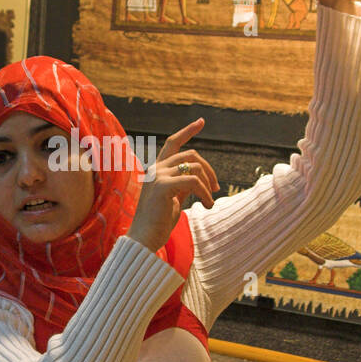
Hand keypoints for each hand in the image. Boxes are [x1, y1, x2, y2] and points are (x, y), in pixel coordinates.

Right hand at [126, 118, 219, 252]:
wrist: (144, 240)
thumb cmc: (158, 223)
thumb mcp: (173, 199)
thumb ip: (182, 184)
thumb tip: (199, 177)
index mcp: (156, 170)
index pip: (173, 143)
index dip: (188, 131)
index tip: (202, 121)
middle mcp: (155, 168)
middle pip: (191, 155)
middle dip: (209, 169)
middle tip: (216, 188)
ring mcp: (157, 176)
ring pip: (194, 167)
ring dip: (208, 184)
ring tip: (209, 202)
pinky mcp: (162, 186)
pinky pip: (193, 181)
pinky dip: (205, 193)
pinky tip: (207, 205)